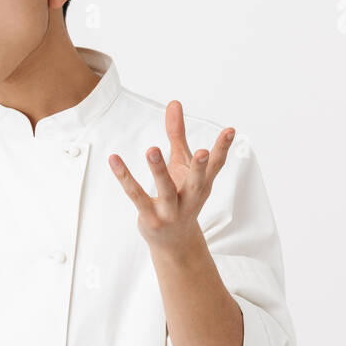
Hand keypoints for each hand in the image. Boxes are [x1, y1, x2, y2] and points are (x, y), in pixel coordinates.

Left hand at [108, 100, 235, 251]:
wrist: (173, 243)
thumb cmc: (180, 197)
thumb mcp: (180, 165)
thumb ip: (177, 134)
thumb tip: (174, 103)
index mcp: (202, 186)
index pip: (215, 167)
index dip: (223, 149)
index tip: (230, 131)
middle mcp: (190, 199)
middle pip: (196, 183)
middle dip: (200, 168)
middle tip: (203, 151)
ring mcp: (171, 211)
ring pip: (166, 191)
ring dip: (159, 171)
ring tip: (152, 149)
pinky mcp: (150, 218)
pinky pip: (136, 195)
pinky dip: (125, 178)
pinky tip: (115, 160)